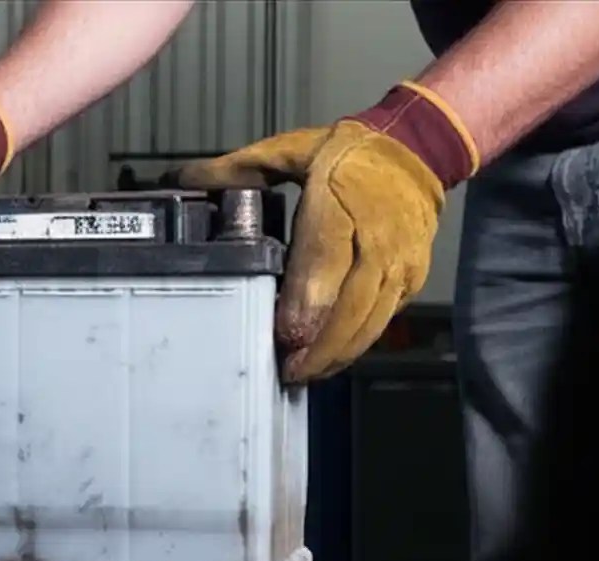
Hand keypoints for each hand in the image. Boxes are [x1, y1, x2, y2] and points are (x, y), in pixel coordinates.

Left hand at [167, 82, 476, 382]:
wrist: (416, 149)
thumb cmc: (346, 154)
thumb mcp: (290, 149)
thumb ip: (237, 169)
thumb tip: (182, 182)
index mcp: (340, 199)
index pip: (325, 258)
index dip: (307, 301)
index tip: (287, 335)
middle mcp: (376, 236)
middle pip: (351, 302)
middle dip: (321, 344)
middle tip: (288, 371)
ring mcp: (400, 261)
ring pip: (371, 319)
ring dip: (338, 353)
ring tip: (304, 374)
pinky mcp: (411, 278)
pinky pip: (383, 319)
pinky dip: (357, 343)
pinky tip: (331, 358)